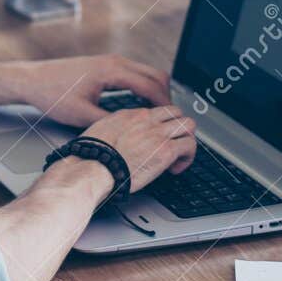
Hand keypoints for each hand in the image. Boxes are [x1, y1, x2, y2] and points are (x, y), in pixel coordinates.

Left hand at [11, 54, 171, 127]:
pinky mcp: (106, 65)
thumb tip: (132, 131)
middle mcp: (115, 61)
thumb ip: (110, 122)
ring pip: (147, 72)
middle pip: (156, 75)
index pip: (151, 86)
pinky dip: (144, 87)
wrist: (32, 79)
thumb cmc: (52, 94)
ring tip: (157, 114)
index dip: (164, 105)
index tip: (171, 121)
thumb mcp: (81, 115)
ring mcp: (111, 61)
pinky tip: (140, 105)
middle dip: (166, 96)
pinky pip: (135, 73)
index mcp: (112, 70)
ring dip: (156, 91)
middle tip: (169, 119)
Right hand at [79, 105, 196, 191]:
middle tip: (173, 145)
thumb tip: (118, 137)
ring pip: (189, 125)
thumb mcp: (101, 131)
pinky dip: (187, 158)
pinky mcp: (166, 150)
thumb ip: (115, 130)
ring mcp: (158, 133)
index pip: (157, 112)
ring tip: (178, 156)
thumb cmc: (92, 156)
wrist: (94, 166)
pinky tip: (175, 169)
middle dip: (179, 129)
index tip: (159, 139)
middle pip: (177, 113)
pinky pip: (189, 146)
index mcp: (131, 115)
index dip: (162, 125)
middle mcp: (147, 120)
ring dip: (186, 140)